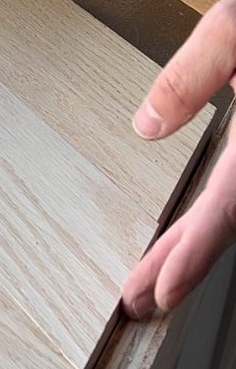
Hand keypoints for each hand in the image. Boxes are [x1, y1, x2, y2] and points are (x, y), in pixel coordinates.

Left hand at [123, 0, 235, 319]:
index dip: (198, 251)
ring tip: (159, 274)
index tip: (164, 290)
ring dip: (202, 243)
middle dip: (187, 261)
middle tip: (141, 298)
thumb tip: (148, 125)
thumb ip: (197, 70)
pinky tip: (196, 231)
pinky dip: (221, 218)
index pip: (234, 203)